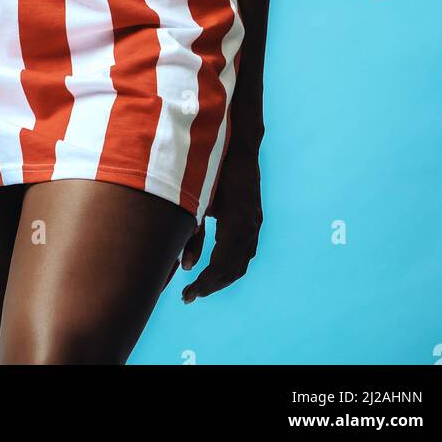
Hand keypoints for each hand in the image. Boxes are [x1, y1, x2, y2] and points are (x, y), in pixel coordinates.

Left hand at [170, 144, 262, 301]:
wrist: (239, 145)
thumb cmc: (214, 168)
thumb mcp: (198, 200)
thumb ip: (192, 233)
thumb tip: (186, 267)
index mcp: (236, 224)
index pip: (221, 266)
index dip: (205, 283)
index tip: (187, 295)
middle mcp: (250, 227)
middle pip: (234, 269)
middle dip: (211, 285)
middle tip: (189, 296)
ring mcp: (255, 223)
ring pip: (242, 262)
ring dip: (222, 277)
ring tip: (200, 285)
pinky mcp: (254, 218)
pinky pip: (247, 250)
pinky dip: (231, 263)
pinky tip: (216, 266)